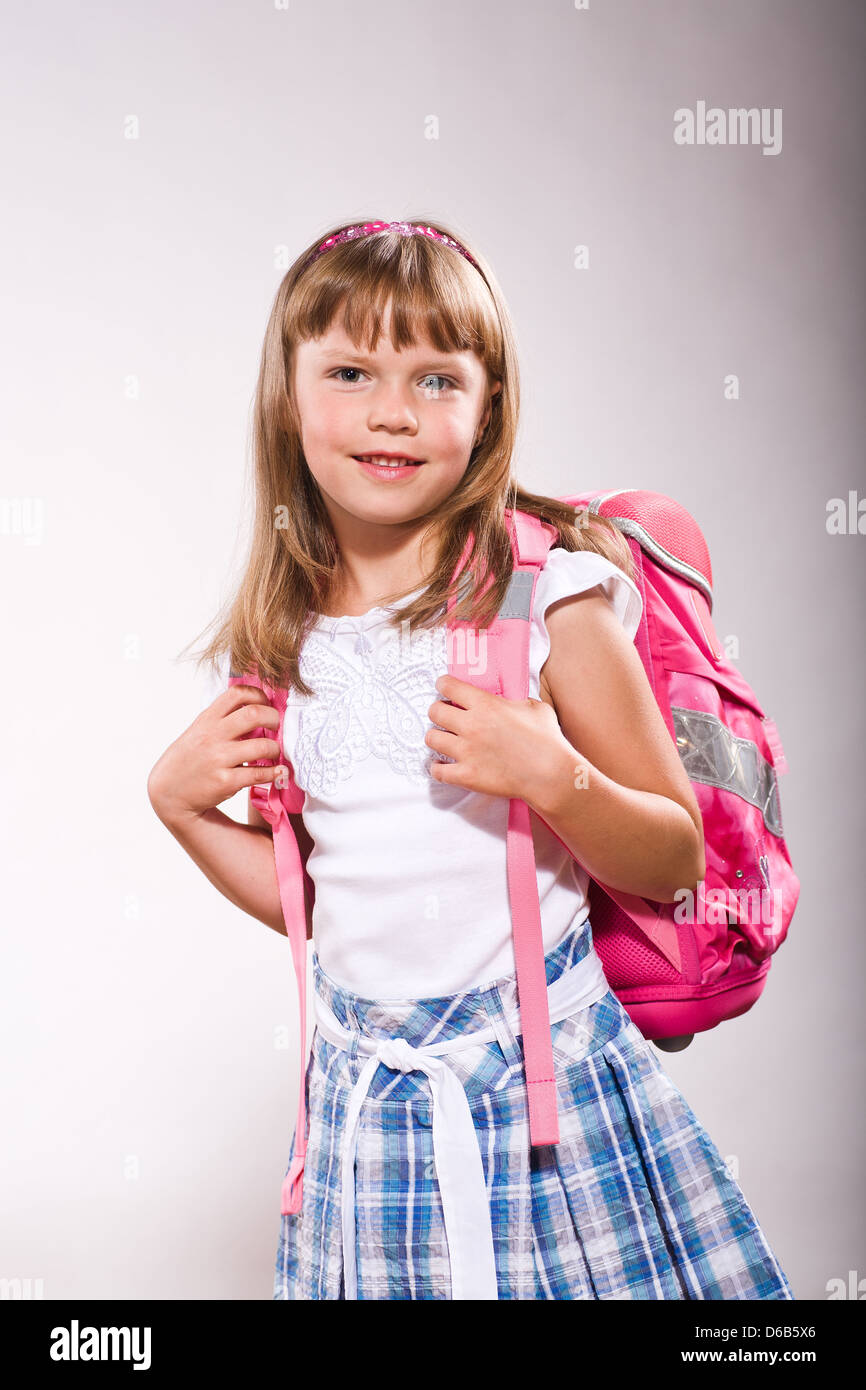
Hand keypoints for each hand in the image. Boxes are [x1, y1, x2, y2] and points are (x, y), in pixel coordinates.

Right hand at [147, 684, 283, 825]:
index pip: (237, 693)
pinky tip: (277, 771)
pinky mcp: (225, 781)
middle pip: (254, 714)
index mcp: (207, 719)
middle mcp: (213, 735)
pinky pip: (259, 773)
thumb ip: (222, 718)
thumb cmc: (189, 759)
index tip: (265, 704)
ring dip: (275, 749)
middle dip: (274, 718)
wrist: (169, 791)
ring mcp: (219, 758)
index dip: (258, 694)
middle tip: (276, 727)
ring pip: (262, 746)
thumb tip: (256, 708)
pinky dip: (274, 772)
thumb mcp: (199, 730)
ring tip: (273, 752)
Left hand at [425, 673, 569, 803]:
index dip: (443, 684)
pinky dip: (437, 768)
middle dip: (438, 711)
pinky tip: (442, 766)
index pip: (449, 685)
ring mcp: (466, 751)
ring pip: (431, 739)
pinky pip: (437, 771)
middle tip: (445, 716)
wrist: (550, 774)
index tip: (444, 687)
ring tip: (444, 740)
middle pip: (434, 711)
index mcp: (486, 704)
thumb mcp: (535, 707)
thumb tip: (509, 703)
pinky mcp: (466, 775)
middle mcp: (471, 725)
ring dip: (436, 738)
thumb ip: (515, 701)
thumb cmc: (547, 740)